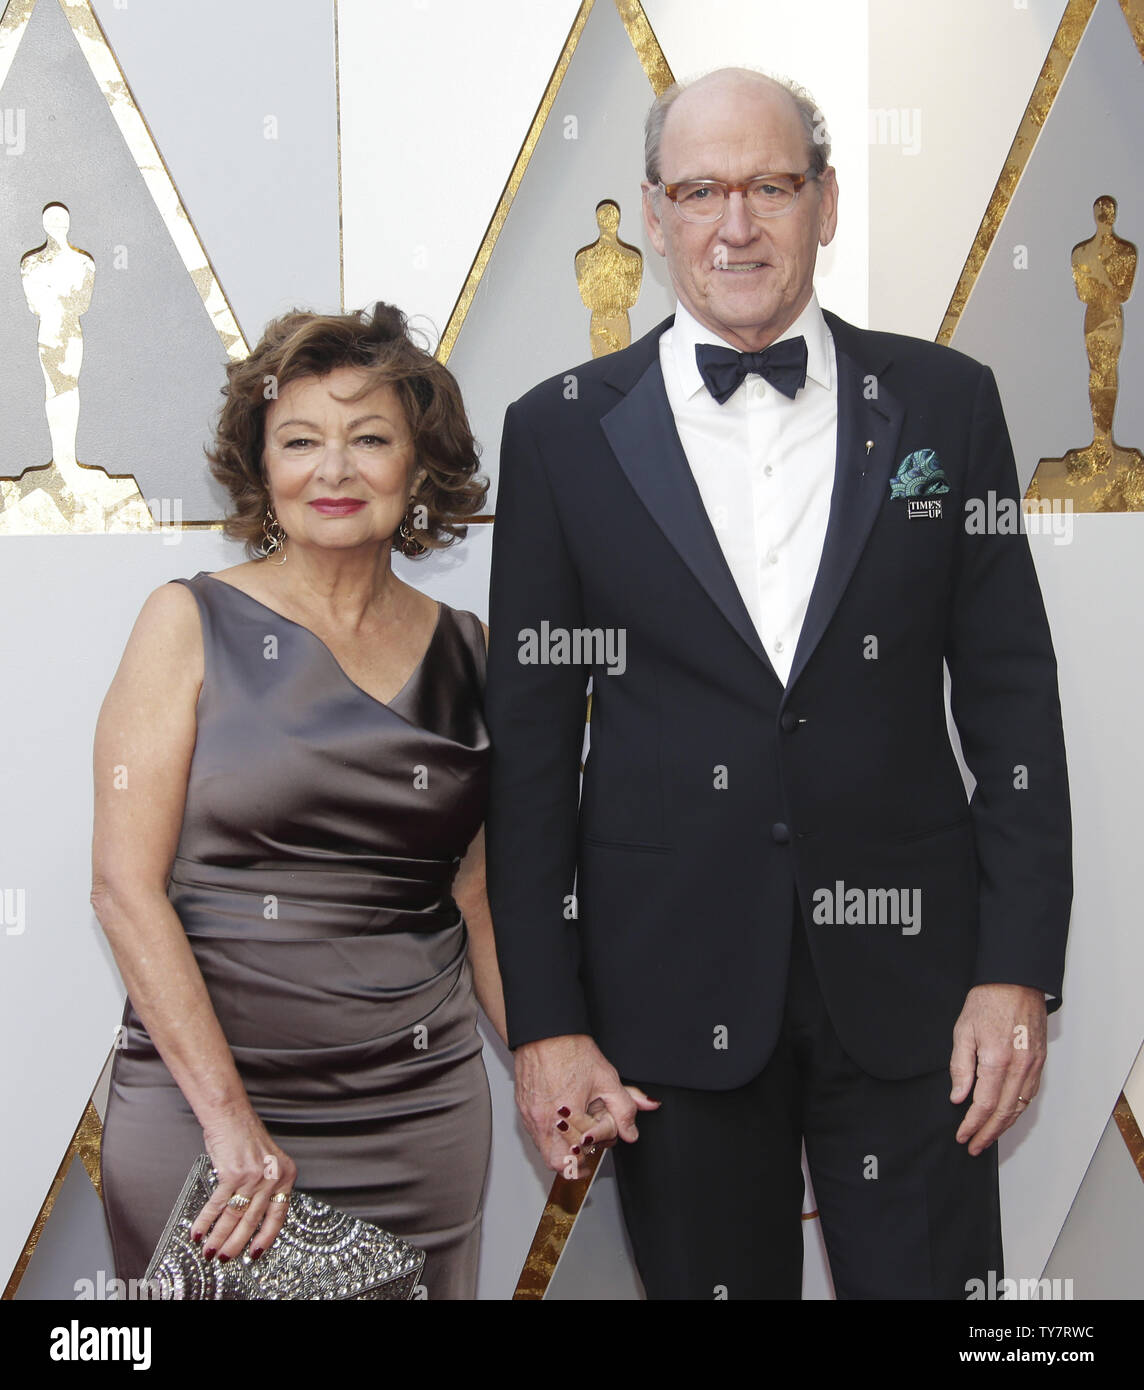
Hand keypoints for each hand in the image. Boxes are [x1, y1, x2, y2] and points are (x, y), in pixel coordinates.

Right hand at [190, 1107, 297, 1261]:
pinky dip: (205, 1221)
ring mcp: (252, 1176)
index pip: (279, 1215)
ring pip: (235, 1217)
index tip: (256, 1252)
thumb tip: (250, 1218)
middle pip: (254, 1220)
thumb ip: (264, 1187)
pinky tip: (199, 1231)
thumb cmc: (245, 1135)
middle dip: (237, 1243)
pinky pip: (217, 1205)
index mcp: (285, 1174)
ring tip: (210, 1250)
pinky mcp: (232, 1174)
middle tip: (226, 1257)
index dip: (266, 1237)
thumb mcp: (266, 1161)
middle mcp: (272, 1177)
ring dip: (219, 1237)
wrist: (230, 1114)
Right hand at [513, 1034, 660, 1174]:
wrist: (545, 1031)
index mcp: (567, 1115)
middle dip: (575, 1163)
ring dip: (561, 1151)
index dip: (597, 1146)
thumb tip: (632, 1131)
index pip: (584, 1149)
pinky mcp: (522, 1108)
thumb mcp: (607, 1079)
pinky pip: (534, 1134)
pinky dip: (549, 1135)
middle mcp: (544, 1120)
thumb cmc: (571, 1050)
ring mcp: (530, 1116)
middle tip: (587, 1155)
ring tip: (575, 1138)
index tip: (603, 1139)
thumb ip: (625, 1108)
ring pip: (543, 1151)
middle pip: (557, 1163)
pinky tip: (560, 1122)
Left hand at [949, 983, 1046, 1155]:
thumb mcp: (963, 1030)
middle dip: (988, 1133)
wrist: (1016, 982)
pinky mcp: (1040, 1062)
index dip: (972, 1124)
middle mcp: (1019, 1066)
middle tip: (974, 1146)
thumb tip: (958, 1097)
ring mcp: (1033, 1065)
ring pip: (1020, 1107)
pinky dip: (1018, 1110)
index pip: (985, 1104)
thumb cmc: (987, 1001)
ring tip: (988, 1137)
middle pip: (1005, 1112)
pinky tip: (1007, 1116)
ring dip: (1004, 1126)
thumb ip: (961, 1066)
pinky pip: (1030, 1094)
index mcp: (997, 1059)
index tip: (962, 1136)